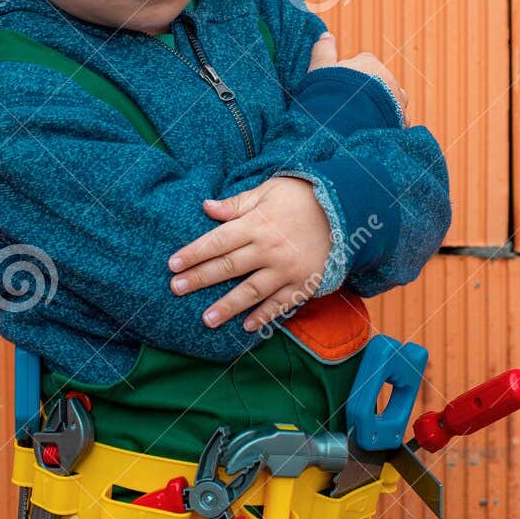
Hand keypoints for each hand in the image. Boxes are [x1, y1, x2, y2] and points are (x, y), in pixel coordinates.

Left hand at [166, 176, 333, 331]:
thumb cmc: (303, 197)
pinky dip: (264, 316)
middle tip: (176, 289)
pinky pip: (280, 304)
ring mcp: (286, 269)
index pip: (218, 240)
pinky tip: (247, 326)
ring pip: (251, 291)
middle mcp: (269, 249)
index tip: (173, 264)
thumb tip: (207, 207)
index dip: (194, 253)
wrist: (346, 209)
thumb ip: (237, 204)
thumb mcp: (269, 191)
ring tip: (206, 320)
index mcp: (257, 224)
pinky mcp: (303, 283)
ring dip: (227, 306)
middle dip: (199, 279)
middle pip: (228, 267)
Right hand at [307, 32, 407, 120]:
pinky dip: (390, 123)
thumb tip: (326, 34)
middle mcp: (388, 79)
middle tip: (351, 104)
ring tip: (365, 118)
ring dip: (384, 106)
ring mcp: (398, 100)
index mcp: (370, 63)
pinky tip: (376, 128)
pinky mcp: (401, 120)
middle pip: (380, 80)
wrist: (348, 125)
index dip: (352, 73)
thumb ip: (323, 52)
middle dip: (370, 90)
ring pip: (394, 100)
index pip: (364, 61)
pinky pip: (399, 120)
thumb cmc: (333, 95)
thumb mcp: (321, 70)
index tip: (341, 85)